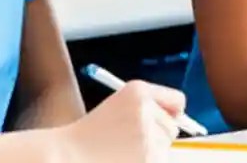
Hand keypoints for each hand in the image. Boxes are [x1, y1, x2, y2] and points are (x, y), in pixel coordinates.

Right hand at [59, 81, 184, 162]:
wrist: (67, 157)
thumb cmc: (89, 137)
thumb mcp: (118, 107)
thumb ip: (149, 106)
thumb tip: (180, 118)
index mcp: (137, 91)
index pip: (177, 101)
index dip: (170, 114)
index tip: (160, 122)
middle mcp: (146, 109)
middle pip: (172, 127)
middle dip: (157, 136)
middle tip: (127, 142)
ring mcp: (148, 136)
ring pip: (165, 148)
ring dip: (151, 153)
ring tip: (122, 154)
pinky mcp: (149, 159)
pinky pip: (159, 161)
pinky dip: (147, 162)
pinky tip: (124, 161)